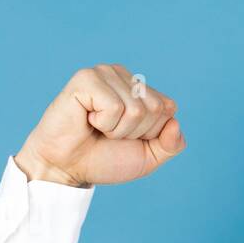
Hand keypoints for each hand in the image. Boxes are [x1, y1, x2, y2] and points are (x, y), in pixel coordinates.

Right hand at [14, 64, 185, 186]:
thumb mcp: (148, 157)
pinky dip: (104, 123)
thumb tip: (175, 123)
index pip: (168, 108)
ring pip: (136, 109)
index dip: (151, 133)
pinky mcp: (86, 78)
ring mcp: (104, 73)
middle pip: (155, 108)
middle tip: (109, 133)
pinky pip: (114, 107)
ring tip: (97, 127)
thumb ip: (171, 144)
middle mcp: (124, 76)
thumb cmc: (104, 159)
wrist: (68, 169)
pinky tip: (87, 120)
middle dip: (135, 132)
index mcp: (140, 89)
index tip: (127, 137)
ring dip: (117, 130)